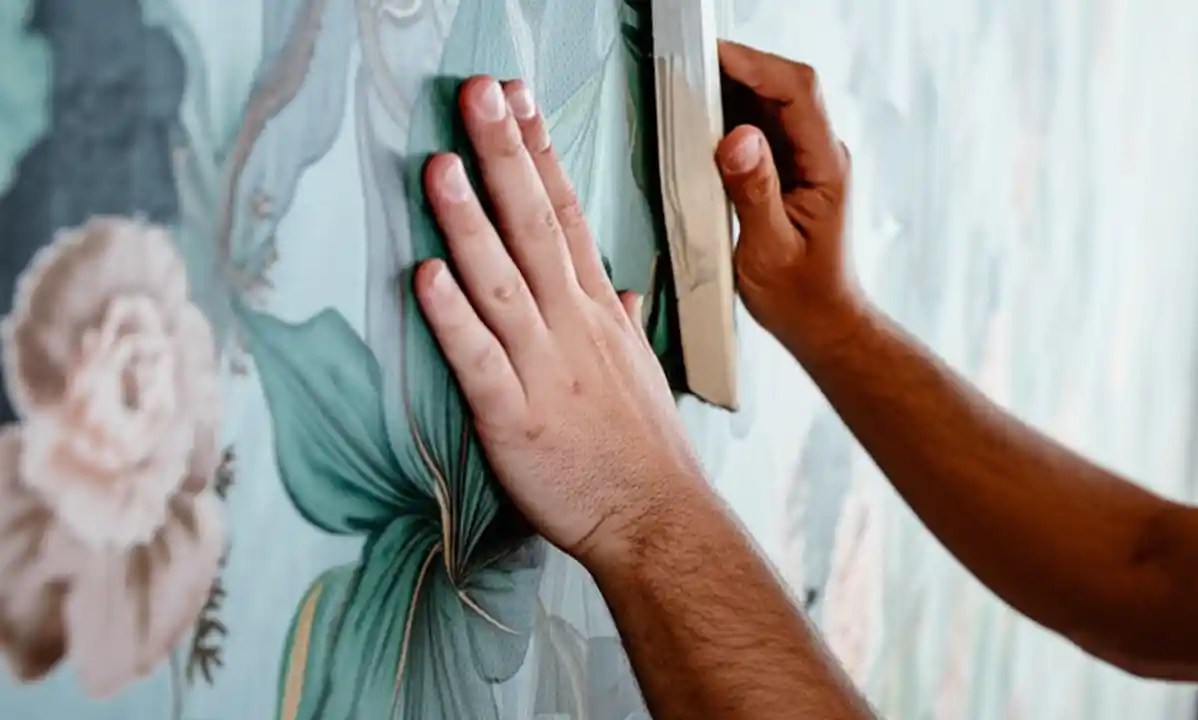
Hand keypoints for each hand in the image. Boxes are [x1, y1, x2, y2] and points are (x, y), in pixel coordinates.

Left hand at [414, 77, 706, 568]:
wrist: (656, 519)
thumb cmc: (642, 448)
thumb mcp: (637, 370)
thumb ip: (624, 320)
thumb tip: (623, 287)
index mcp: (597, 312)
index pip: (567, 215)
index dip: (541, 154)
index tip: (520, 101)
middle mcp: (571, 326)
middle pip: (535, 227)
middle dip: (506, 155)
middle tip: (480, 95)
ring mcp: (543, 368)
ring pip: (502, 281)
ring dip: (470, 221)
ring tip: (441, 164)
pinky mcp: (513, 417)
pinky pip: (479, 360)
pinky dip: (452, 318)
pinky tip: (426, 276)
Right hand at [716, 41, 857, 352]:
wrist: (821, 321)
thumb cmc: (801, 296)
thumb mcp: (769, 249)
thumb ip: (753, 191)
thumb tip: (736, 138)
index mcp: (825, 167)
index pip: (798, 92)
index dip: (757, 65)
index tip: (716, 57)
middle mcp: (821, 155)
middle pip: (784, 86)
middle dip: (740, 69)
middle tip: (692, 67)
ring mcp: (807, 159)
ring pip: (772, 102)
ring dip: (734, 90)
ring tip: (692, 90)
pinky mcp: (789, 169)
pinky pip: (763, 126)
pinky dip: (733, 115)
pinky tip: (706, 122)